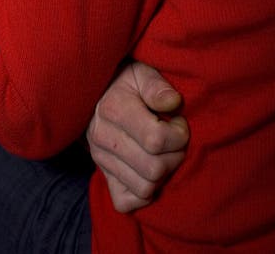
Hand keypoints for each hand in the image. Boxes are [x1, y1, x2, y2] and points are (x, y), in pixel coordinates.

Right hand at [86, 62, 188, 212]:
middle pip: (153, 169)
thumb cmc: (124, 82)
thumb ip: (157, 86)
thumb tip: (174, 102)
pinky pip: (126, 202)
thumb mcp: (140, 73)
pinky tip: (149, 169)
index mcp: (113, 109)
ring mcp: (100, 160)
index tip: (178, 121)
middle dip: (175, 155)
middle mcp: (103, 138)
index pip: (155, 140)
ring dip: (163, 174)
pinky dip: (144, 192)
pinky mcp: (103, 176)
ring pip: (144, 188)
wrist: (95, 93)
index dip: (178, 134)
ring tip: (163, 152)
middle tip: (175, 138)